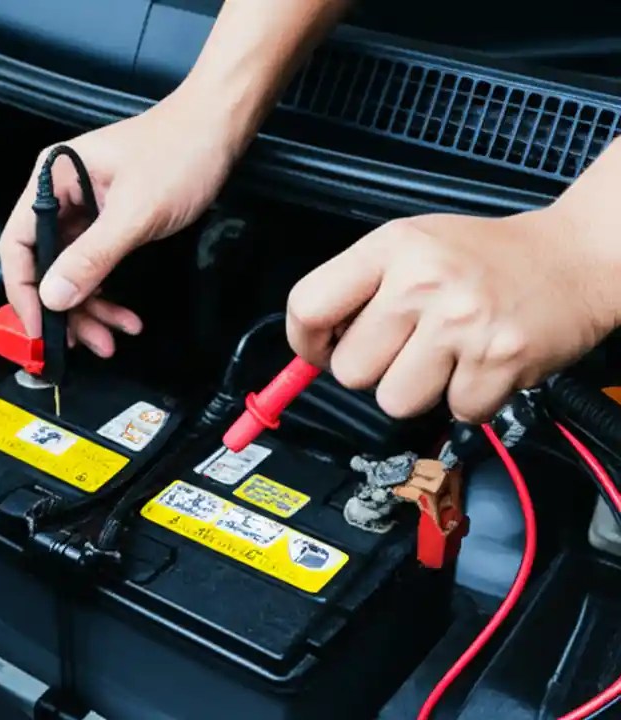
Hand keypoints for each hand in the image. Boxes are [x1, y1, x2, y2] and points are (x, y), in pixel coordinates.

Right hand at [0, 104, 234, 356]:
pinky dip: (107, 292)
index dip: (23, 291)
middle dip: (66, 307)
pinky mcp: (107, 220)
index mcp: (52, 180)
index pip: (18, 244)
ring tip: (111, 336)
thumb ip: (92, 257)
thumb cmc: (180, 151)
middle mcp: (61, 194)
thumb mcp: (135, 212)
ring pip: (71, 271)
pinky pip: (95, 265)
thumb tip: (53, 297)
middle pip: (44, 264)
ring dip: (90, 307)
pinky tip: (124, 315)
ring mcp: (84, 208)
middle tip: (85, 342)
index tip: (40, 328)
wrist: (220, 128)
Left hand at [286, 209, 619, 421]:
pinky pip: (454, 412)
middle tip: (407, 346)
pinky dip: (468, 399)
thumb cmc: (486, 256)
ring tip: (446, 355)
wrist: (575, 256)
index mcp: (391, 248)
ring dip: (419, 390)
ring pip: (395, 400)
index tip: (320, 351)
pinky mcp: (499, 361)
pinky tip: (480, 363)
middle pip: (350, 370)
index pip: (309, 307)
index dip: (306, 343)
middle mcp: (423, 283)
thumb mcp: (411, 246)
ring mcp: (461, 324)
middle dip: (373, 369)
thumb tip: (315, 346)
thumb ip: (359, 288)